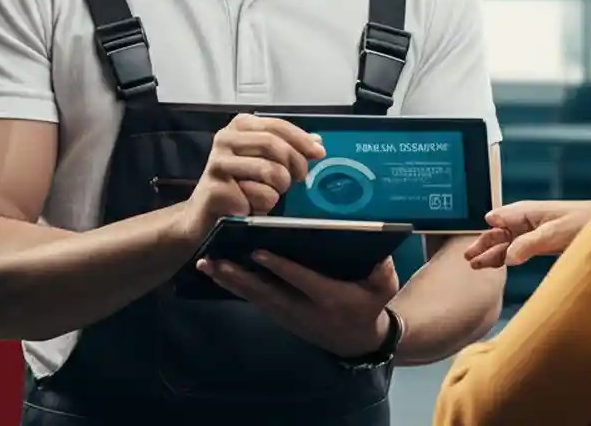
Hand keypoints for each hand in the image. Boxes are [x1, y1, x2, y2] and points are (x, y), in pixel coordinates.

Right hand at [180, 114, 324, 240]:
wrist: (206, 211)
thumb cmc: (239, 183)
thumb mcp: (265, 160)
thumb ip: (289, 148)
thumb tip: (317, 142)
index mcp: (239, 126)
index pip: (277, 126)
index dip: (302, 139)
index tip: (319, 153)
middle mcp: (225, 139)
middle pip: (274, 145)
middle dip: (294, 164)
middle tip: (298, 179)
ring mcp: (218, 163)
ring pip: (269, 170)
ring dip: (279, 188)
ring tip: (271, 193)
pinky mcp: (216, 188)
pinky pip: (259, 196)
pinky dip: (263, 204)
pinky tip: (252, 205)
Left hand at [198, 251, 399, 357]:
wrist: (358, 341)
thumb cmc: (369, 305)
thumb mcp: (384, 287)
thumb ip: (382, 269)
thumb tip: (377, 249)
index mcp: (329, 297)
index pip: (300, 279)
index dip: (279, 266)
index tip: (258, 251)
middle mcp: (303, 308)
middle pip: (266, 291)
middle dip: (240, 276)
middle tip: (216, 260)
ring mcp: (289, 315)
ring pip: (255, 297)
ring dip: (230, 281)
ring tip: (207, 265)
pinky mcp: (281, 317)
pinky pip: (255, 301)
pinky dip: (236, 288)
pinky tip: (218, 275)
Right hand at [463, 200, 590, 267]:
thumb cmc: (586, 221)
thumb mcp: (556, 232)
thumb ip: (529, 244)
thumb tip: (508, 257)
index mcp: (527, 212)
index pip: (499, 220)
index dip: (487, 232)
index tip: (474, 248)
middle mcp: (528, 221)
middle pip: (499, 233)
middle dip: (483, 244)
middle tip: (468, 257)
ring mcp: (535, 232)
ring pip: (507, 243)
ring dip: (492, 253)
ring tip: (476, 264)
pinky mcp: (543, 243)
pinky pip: (519, 249)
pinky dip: (507, 256)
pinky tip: (500, 263)